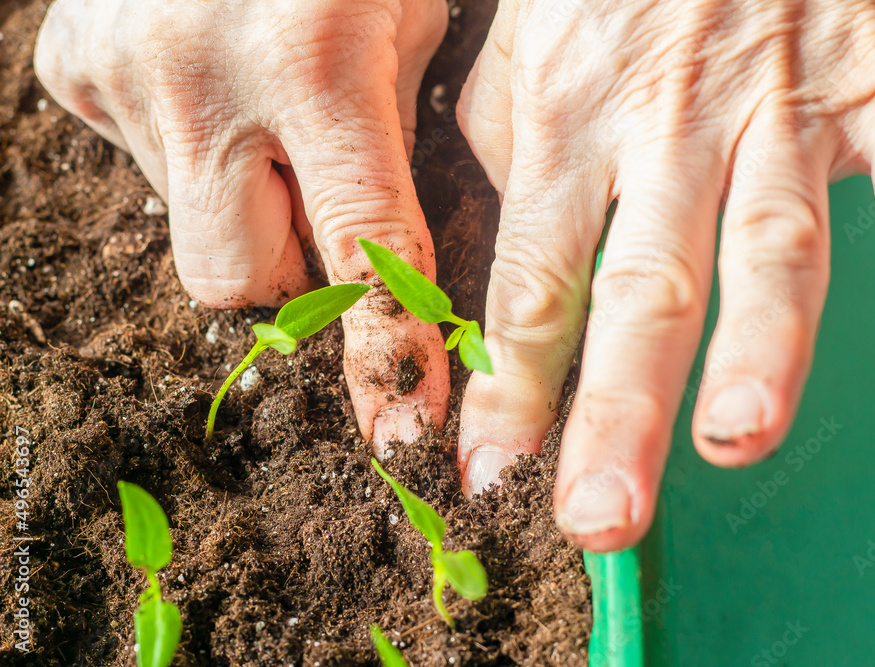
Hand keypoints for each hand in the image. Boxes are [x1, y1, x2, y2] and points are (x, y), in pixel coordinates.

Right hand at [35, 0, 450, 451]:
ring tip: (266, 115)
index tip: (400, 427)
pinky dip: (193, 152)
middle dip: (290, 276)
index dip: (382, 352)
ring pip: (194, 231)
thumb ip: (402, 137)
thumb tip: (393, 264)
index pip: (363, 253)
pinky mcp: (72, 67)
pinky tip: (214, 81)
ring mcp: (124, 73)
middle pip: (241, 282)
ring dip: (242, 205)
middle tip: (318, 210)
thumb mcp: (415, 19)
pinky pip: (146, 168)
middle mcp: (206, 77)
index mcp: (322, 63)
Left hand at [457, 0, 874, 550]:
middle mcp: (668, 125)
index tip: (495, 479)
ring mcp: (781, 106)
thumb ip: (516, 160)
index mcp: (571, 118)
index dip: (512, 388)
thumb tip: (514, 279)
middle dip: (620, 408)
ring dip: (761, 351)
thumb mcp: (532, 49)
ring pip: (771, 242)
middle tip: (600, 514)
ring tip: (736, 442)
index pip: (534, 279)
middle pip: (643, 284)